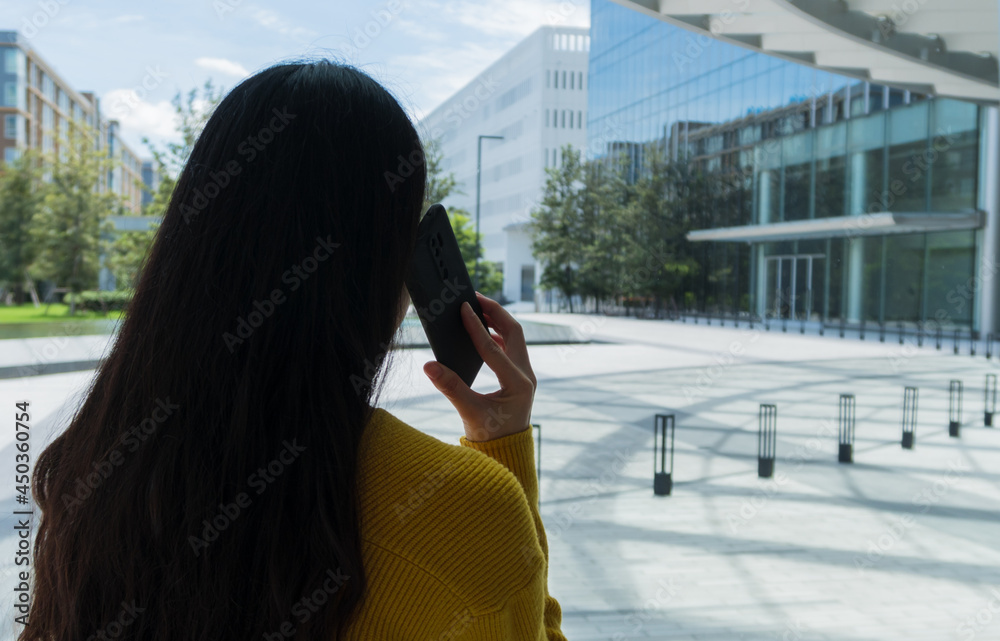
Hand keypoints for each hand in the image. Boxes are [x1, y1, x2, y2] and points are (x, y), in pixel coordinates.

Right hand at [423, 292, 536, 441]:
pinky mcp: (520, 376)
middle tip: (475, 297)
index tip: (464, 307)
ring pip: (515, 337)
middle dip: (495, 312)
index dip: (476, 326)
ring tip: (478, 307)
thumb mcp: (469, 412)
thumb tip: (428, 365)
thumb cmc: (489, 436)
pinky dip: (498, 334)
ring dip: (498, 320)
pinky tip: (484, 329)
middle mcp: (527, 375)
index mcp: (517, 384)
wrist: (506, 453)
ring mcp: (526, 374)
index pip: (493, 347)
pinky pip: (512, 346)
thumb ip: (450, 387)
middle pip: (514, 332)